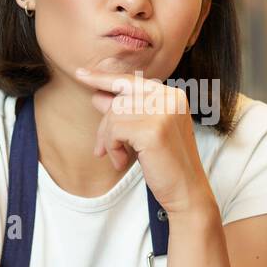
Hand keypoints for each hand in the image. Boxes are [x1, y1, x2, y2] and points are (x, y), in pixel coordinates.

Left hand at [73, 67, 213, 216]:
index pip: (131, 81)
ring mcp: (163, 112)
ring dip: (109, 141)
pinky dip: (112, 148)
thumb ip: (126, 112)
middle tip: (101, 149)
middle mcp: (170, 98)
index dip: (104, 78)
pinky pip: (115, 131)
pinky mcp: (153, 130)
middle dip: (104, 126)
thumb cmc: (166, 163)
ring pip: (114, 116)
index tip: (80, 74)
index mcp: (172, 95)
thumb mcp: (145, 132)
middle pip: (119, 100)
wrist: (186, 192)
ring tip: (118, 158)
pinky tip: (122, 162)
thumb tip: (97, 95)